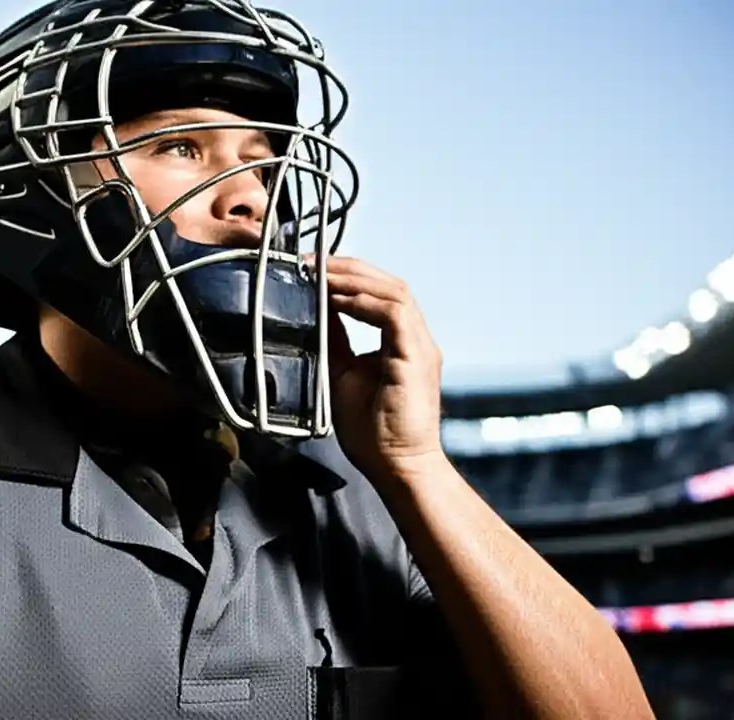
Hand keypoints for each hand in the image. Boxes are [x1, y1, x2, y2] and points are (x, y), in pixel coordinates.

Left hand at [317, 255, 447, 484]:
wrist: (396, 467)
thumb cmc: (374, 431)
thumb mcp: (342, 373)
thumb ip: (335, 340)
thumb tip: (316, 310)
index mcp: (402, 342)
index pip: (380, 293)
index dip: (348, 276)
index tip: (312, 269)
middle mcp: (416, 339)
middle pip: (389, 284)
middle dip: (350, 268)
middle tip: (311, 261)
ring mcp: (421, 346)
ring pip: (395, 292)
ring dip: (355, 280)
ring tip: (321, 275)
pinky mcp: (417, 358)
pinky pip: (394, 315)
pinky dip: (365, 303)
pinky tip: (338, 299)